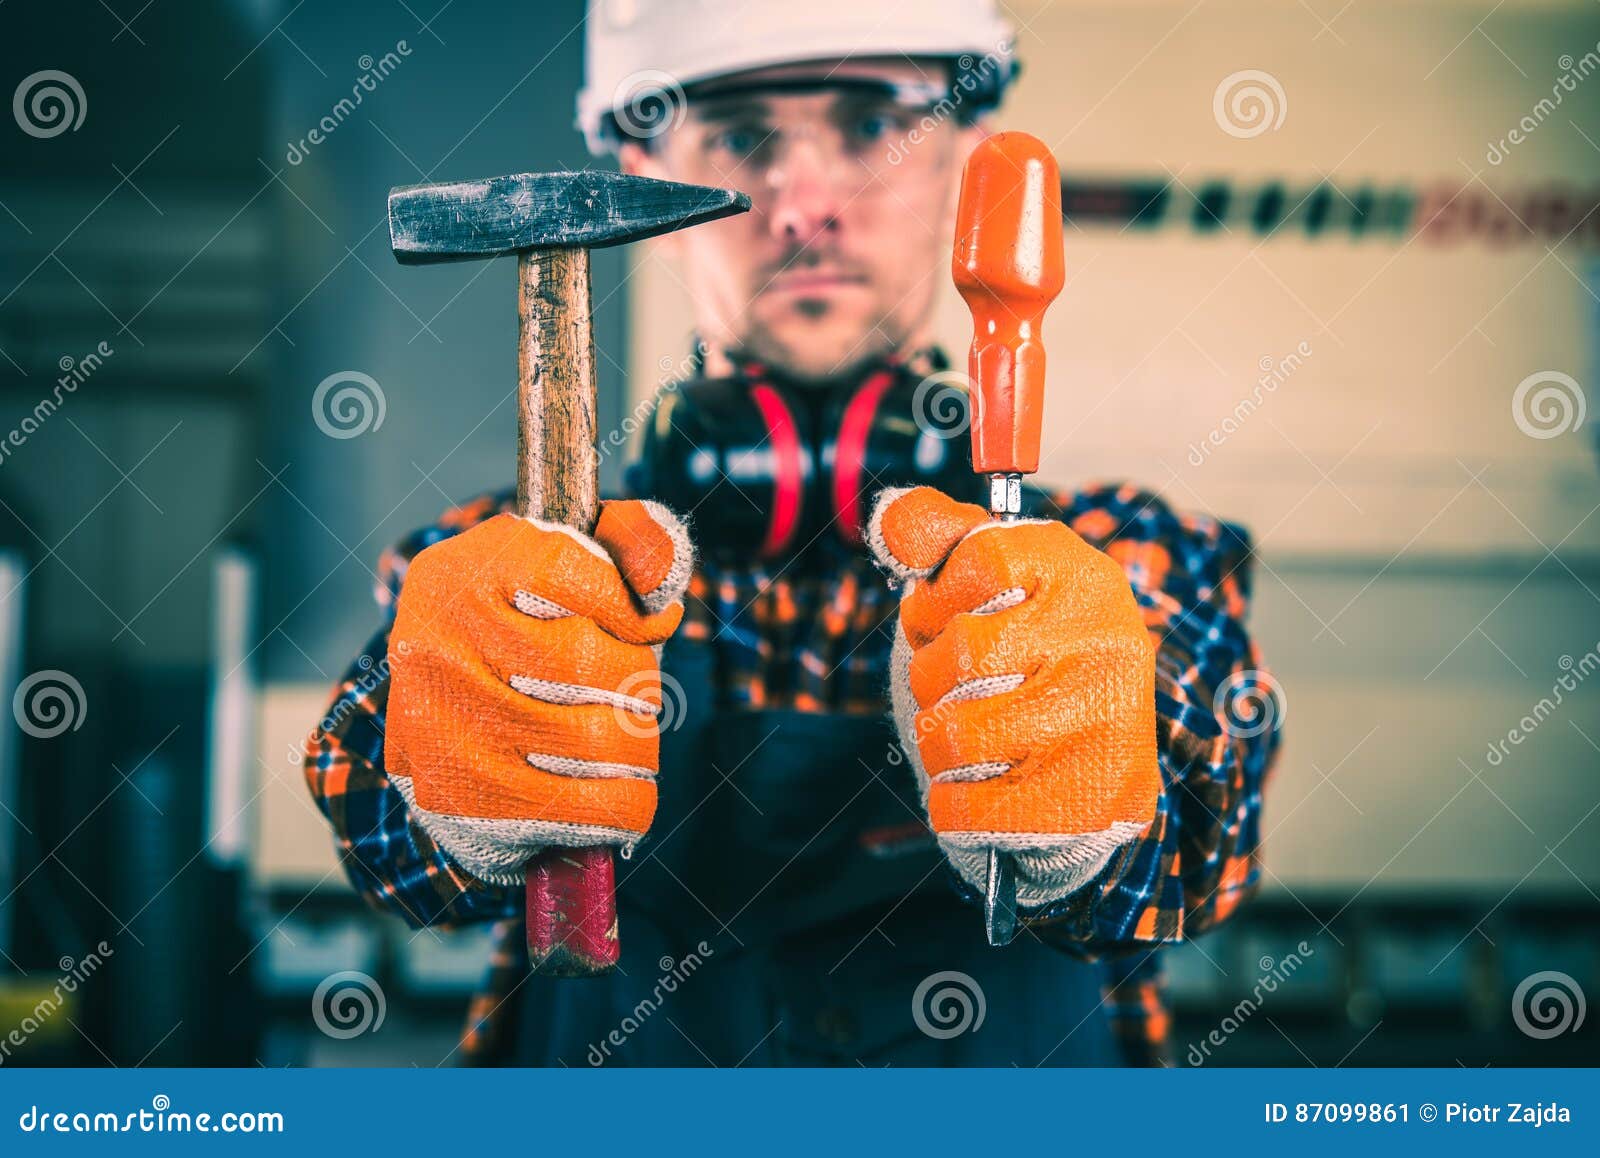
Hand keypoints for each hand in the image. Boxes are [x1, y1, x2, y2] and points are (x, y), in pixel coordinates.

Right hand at [386, 500, 692, 886]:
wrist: (447, 740)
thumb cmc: (526, 638)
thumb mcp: (562, 569)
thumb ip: (627, 542)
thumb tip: (665, 563)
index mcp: (461, 573)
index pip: (571, 570)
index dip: (630, 604)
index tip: (649, 625)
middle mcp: (439, 644)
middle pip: (593, 661)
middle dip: (638, 679)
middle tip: (631, 690)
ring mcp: (446, 727)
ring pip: (600, 738)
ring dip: (638, 744)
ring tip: (626, 739)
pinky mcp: (467, 801)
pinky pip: (594, 806)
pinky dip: (629, 800)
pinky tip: (620, 789)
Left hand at [866, 486, 1158, 906]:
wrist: (1096, 777)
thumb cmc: (1027, 667)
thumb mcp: (991, 588)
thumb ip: (940, 537)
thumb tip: (894, 520)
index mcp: (1086, 577)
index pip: (981, 557)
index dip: (938, 595)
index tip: (952, 618)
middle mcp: (1108, 643)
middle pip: (958, 650)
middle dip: (934, 677)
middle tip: (968, 689)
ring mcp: (1105, 726)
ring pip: (951, 733)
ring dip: (941, 744)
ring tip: (979, 739)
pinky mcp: (1087, 802)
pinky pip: (960, 804)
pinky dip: (955, 803)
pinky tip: (991, 788)